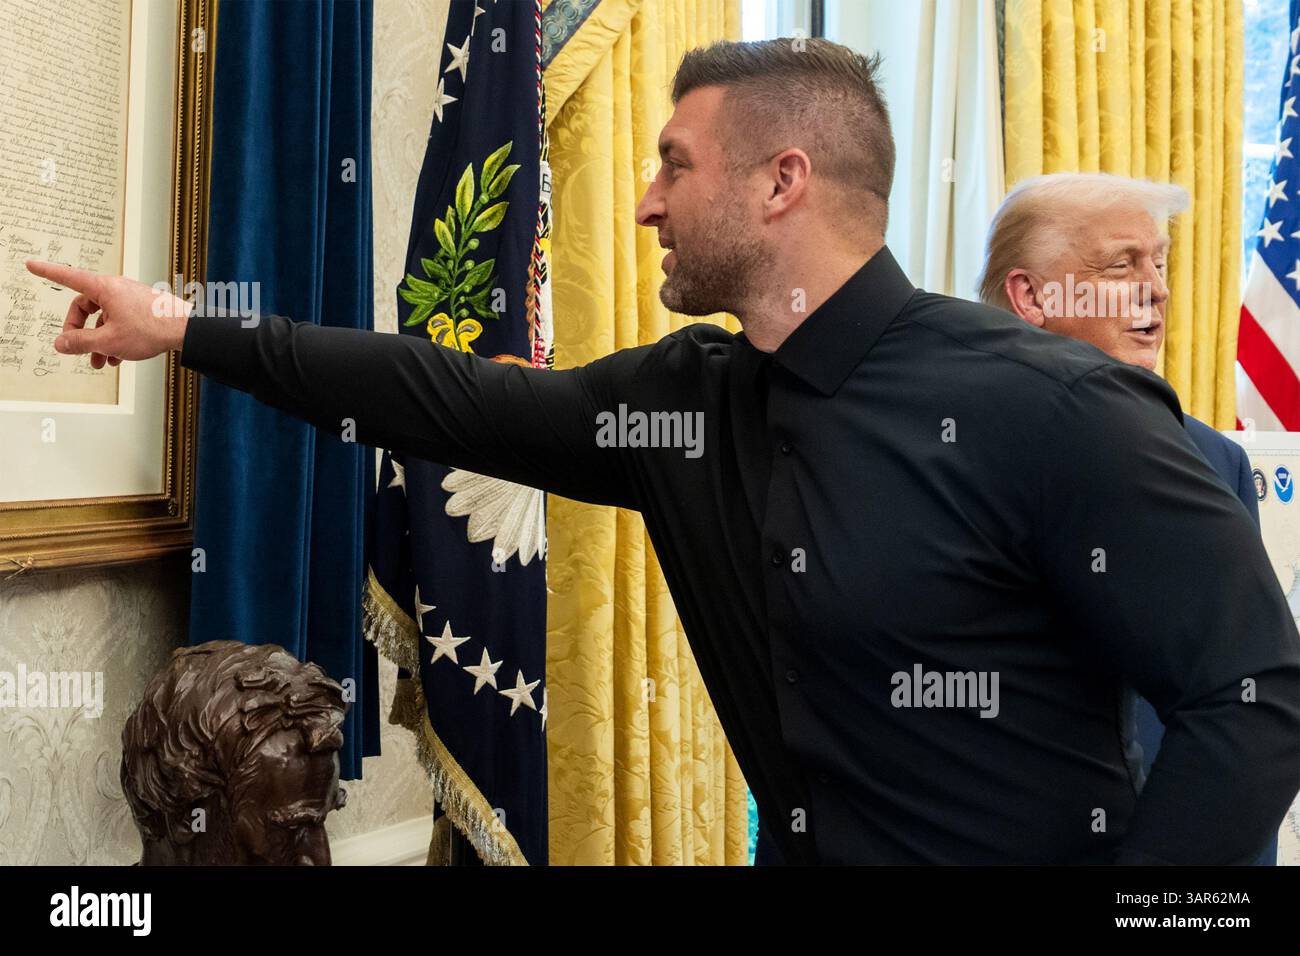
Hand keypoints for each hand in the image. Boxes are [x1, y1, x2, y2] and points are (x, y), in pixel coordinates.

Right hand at [24, 260, 192, 368]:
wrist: (187, 329)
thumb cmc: (151, 329)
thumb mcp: (109, 341)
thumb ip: (80, 342)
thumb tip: (60, 343)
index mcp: (104, 288)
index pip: (68, 277)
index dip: (48, 272)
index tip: (31, 265)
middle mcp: (116, 288)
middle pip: (85, 306)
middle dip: (79, 331)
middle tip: (78, 349)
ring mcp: (130, 298)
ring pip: (104, 319)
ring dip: (98, 341)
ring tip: (99, 363)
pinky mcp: (142, 308)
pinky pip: (120, 322)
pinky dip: (114, 339)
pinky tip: (117, 359)